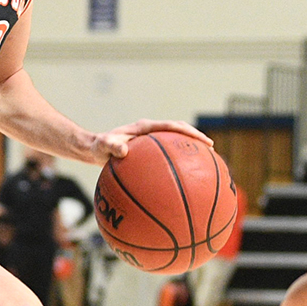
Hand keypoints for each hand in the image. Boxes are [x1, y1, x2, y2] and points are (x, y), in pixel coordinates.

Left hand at [90, 119, 211, 163]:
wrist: (95, 148)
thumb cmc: (99, 147)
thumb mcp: (103, 146)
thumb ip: (111, 145)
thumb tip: (123, 150)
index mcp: (145, 127)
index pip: (172, 126)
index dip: (189, 133)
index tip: (203, 141)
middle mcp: (151, 131)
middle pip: (179, 131)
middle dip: (196, 139)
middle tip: (211, 149)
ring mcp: (151, 140)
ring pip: (175, 142)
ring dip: (189, 149)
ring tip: (205, 162)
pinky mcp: (149, 151)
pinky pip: (166, 155)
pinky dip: (176, 163)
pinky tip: (182, 179)